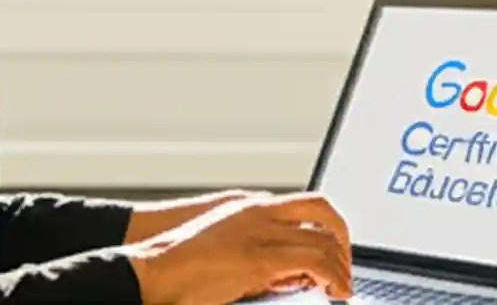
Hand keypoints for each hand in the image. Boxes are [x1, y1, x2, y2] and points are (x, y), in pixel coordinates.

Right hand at [128, 192, 352, 304]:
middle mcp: (259, 211)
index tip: (334, 253)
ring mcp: (260, 232)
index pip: (304, 204)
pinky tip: (333, 292)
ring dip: (341, 265)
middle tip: (344, 268)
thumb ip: (254, 251)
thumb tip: (285, 274)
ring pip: (324, 237)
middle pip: (322, 210)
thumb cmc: (177, 264)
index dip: (327, 228)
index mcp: (249, 206)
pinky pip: (314, 261)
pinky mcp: (260, 258)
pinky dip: (332, 277)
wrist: (151, 270)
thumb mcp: (222, 246)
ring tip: (341, 288)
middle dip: (342, 239)